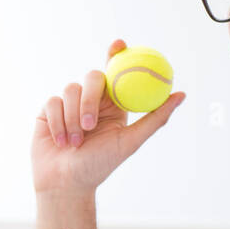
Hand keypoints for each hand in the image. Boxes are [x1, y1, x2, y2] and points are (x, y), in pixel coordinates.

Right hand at [32, 38, 184, 195]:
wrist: (66, 183)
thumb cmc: (99, 165)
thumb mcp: (130, 142)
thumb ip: (155, 118)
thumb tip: (181, 94)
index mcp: (113, 104)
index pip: (116, 72)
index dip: (117, 54)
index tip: (119, 45)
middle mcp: (92, 100)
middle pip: (92, 77)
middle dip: (90, 99)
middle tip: (89, 124)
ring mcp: (69, 104)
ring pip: (71, 90)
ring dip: (72, 119)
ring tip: (75, 143)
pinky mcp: (49, 110)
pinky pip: (53, 103)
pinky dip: (58, 123)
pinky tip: (61, 142)